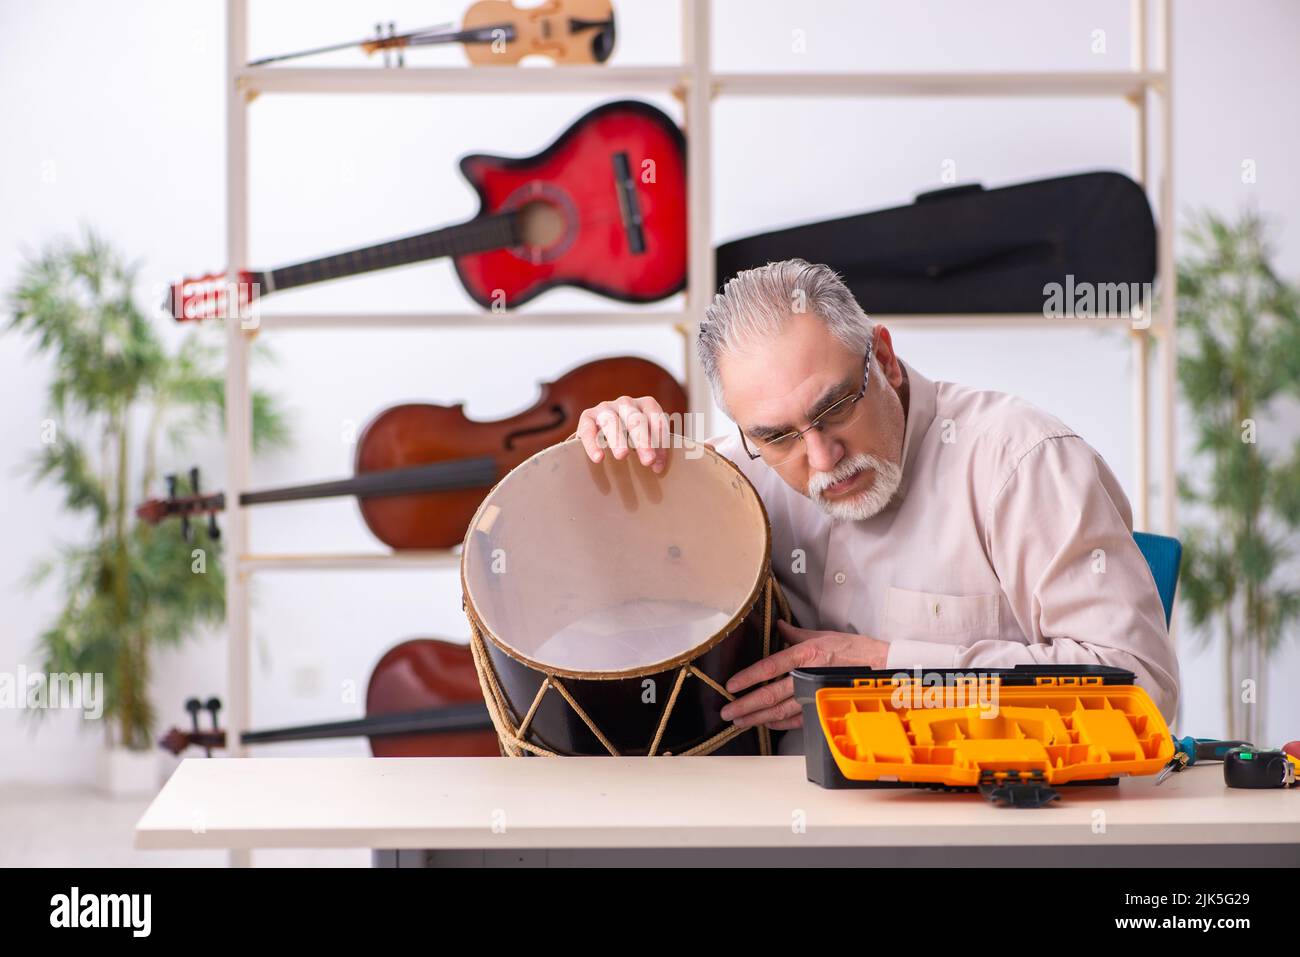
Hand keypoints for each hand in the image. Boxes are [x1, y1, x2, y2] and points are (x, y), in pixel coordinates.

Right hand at [575, 395, 711, 472]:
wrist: (603, 441)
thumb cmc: (637, 444)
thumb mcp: (656, 443)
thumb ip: (679, 446)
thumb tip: (713, 451)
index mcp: (647, 406)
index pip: (656, 418)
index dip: (659, 440)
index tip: (659, 464)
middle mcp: (626, 403)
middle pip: (635, 418)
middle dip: (643, 440)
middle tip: (647, 462)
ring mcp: (605, 408)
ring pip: (611, 419)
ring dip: (617, 438)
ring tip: (622, 456)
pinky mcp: (587, 418)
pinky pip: (587, 428)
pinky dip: (591, 442)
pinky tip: (598, 458)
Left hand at [719, 620, 889, 730]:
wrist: (882, 667)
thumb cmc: (853, 649)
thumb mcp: (822, 634)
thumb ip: (795, 633)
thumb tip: (778, 625)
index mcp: (805, 655)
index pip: (770, 668)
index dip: (748, 678)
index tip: (731, 685)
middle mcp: (807, 676)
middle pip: (771, 695)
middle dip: (746, 705)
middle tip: (727, 712)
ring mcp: (814, 695)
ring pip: (781, 711)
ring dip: (757, 718)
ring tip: (739, 721)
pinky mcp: (822, 707)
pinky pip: (797, 720)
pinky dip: (779, 723)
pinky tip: (765, 723)